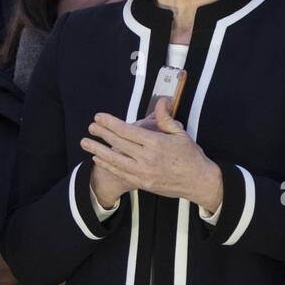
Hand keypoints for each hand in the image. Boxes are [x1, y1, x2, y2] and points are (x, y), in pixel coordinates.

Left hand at [82, 98, 222, 212]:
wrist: (198, 181)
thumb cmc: (191, 156)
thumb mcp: (180, 134)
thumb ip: (166, 119)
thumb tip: (160, 102)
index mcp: (156, 143)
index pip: (127, 131)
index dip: (111, 123)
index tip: (100, 117)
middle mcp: (148, 158)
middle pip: (119, 144)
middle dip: (102, 134)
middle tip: (90, 127)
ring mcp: (144, 172)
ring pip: (116, 160)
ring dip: (98, 150)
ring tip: (85, 143)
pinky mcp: (143, 183)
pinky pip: (121, 173)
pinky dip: (108, 165)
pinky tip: (98, 158)